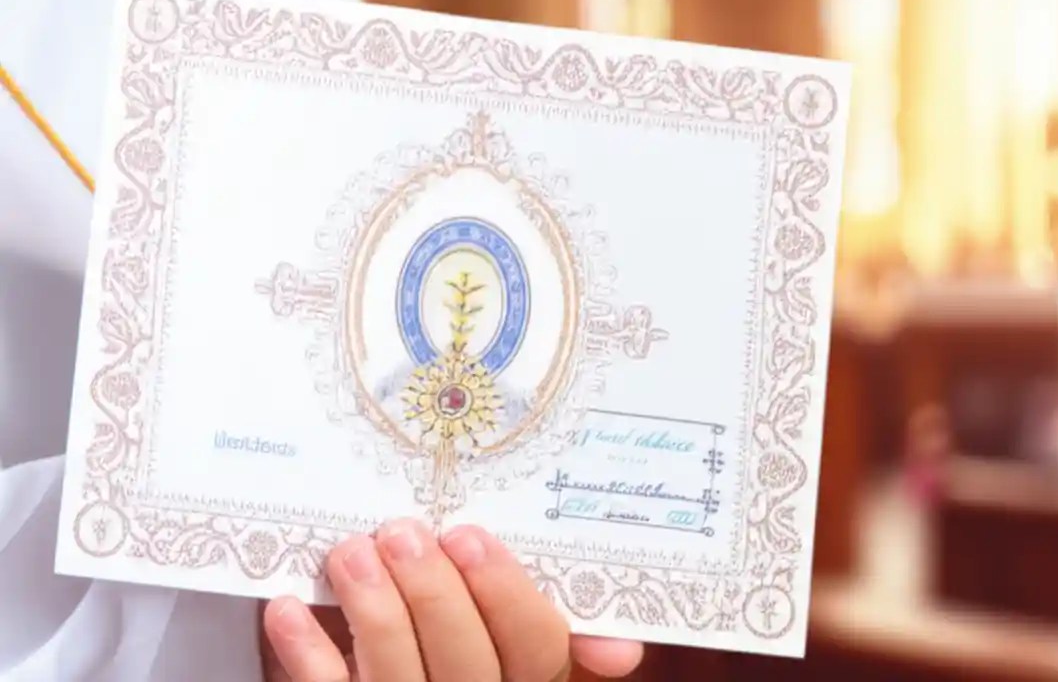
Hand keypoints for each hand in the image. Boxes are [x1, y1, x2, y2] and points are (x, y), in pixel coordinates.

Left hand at [262, 522, 643, 680]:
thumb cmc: (468, 654)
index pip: (536, 650)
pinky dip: (305, 651)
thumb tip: (625, 650)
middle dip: (431, 592)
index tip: (468, 536)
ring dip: (371, 609)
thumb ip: (554, 633)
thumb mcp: (518, 648)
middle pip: (465, 663)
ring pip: (394, 678)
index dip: (505, 594)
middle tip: (401, 531)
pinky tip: (291, 608)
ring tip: (351, 551)